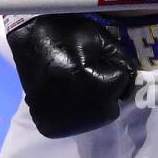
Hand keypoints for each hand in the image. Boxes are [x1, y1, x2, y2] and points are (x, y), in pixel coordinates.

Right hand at [0, 0, 137, 137]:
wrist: (26, 35)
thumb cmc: (65, 31)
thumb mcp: (101, 38)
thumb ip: (122, 62)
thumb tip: (131, 87)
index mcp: (95, 88)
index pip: (122, 84)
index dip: (112, 67)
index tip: (94, 57)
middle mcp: (79, 111)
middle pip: (111, 108)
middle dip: (107, 91)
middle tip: (87, 71)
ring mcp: (61, 122)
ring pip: (94, 120)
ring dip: (92, 105)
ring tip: (77, 83)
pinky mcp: (47, 126)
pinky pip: (73, 126)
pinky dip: (73, 113)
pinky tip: (65, 95)